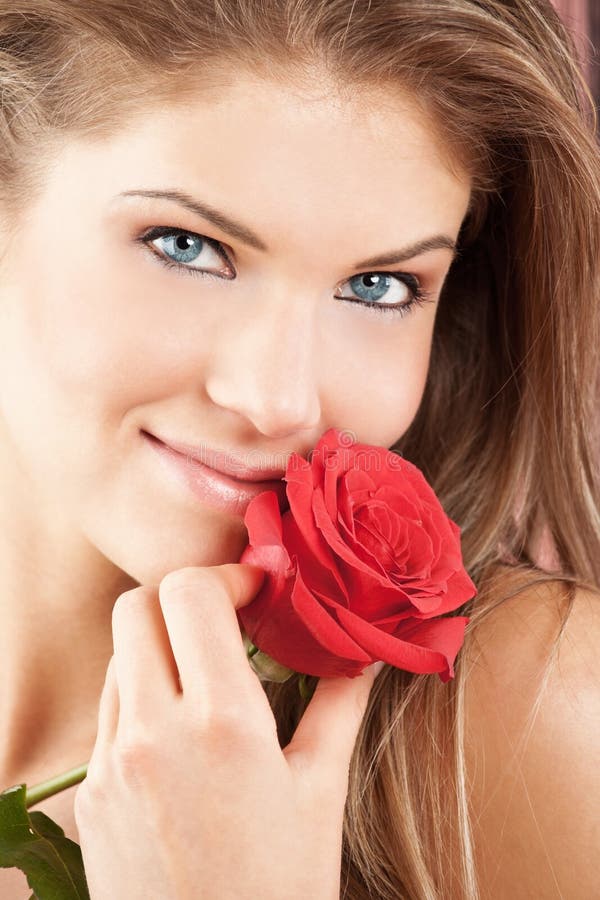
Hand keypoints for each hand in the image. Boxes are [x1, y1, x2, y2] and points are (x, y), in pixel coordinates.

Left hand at [74, 564, 380, 899]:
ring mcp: (111, 764)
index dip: (227, 577)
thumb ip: (341, 702)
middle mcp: (153, 732)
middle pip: (136, 607)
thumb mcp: (320, 791)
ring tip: (206, 677)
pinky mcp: (90, 794)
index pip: (191, 593)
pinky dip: (141, 695)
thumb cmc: (281, 888)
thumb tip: (366, 649)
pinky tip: (180, 729)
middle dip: (183, 598)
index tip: (257, 593)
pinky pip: (108, 712)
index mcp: (221, 722)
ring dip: (160, 646)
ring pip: (119, 656)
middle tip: (227, 620)